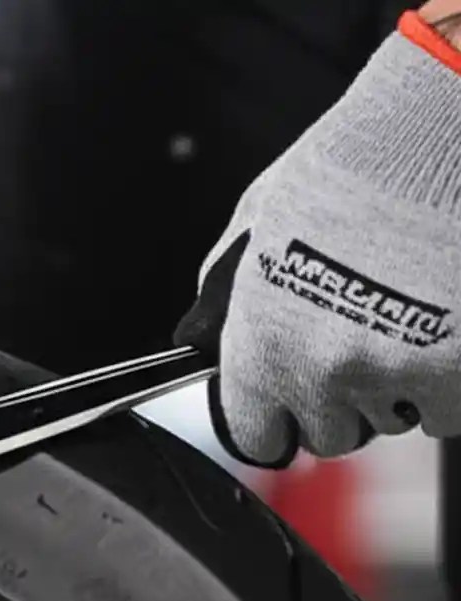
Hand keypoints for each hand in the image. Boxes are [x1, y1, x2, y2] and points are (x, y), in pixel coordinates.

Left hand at [175, 18, 460, 466]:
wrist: (430, 140)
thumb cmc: (342, 172)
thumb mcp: (252, 229)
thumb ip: (222, 297)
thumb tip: (194, 340)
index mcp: (261, 344)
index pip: (256, 434)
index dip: (273, 417)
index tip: (285, 403)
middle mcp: (323, 372)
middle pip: (329, 433)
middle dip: (338, 398)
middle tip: (354, 337)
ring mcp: (396, 377)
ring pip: (393, 420)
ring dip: (395, 385)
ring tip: (400, 313)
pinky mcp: (458, 376)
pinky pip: (446, 411)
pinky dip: (446, 380)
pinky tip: (440, 321)